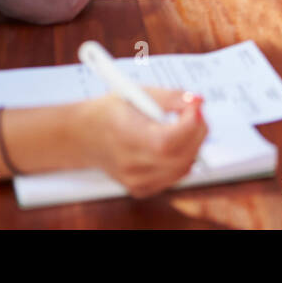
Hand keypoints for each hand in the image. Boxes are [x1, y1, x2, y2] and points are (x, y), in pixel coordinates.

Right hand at [81, 88, 207, 197]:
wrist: (84, 137)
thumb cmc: (108, 113)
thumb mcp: (137, 93)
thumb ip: (171, 97)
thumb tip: (197, 102)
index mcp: (126, 137)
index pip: (167, 141)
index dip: (189, 124)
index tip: (195, 107)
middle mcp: (130, 165)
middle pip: (181, 156)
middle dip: (197, 131)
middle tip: (194, 113)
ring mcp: (136, 181)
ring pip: (184, 167)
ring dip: (193, 145)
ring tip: (182, 126)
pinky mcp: (142, 189)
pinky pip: (176, 176)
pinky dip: (182, 159)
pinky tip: (173, 144)